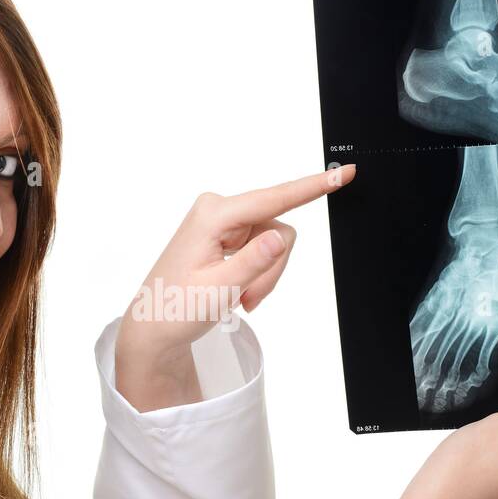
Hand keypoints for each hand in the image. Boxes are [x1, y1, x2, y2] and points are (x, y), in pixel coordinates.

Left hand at [115, 164, 356, 411]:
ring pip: (274, 244)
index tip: (343, 173)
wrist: (154, 326)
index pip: (273, 198)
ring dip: (264, 277)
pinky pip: (263, 249)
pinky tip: (237, 292)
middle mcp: (219, 210)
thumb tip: (281, 236)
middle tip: (250, 298)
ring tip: (240, 298)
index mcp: (214, 215)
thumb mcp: (219, 289)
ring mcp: (223, 221)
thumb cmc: (176, 307)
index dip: (312, 187)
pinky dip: (257, 276)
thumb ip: (254, 263)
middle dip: (272, 269)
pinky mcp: (227, 234)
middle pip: (279, 229)